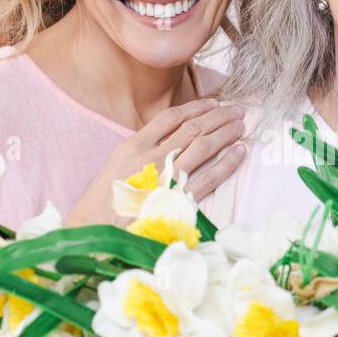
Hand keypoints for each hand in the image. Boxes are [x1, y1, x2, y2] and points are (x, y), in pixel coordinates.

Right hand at [64, 98, 246, 226]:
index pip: (171, 117)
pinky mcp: (179, 200)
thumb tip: (169, 140)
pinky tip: (239, 152)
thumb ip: (141, 150)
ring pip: (204, 146)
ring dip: (225, 133)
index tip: (212, 103)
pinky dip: (227, 162)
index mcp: (133, 145)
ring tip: (240, 124)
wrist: (97, 233)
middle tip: (235, 110)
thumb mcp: (116, 166)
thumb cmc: (105, 203)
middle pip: (192, 128)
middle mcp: (151, 157)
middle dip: (217, 116)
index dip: (195, 107)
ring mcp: (167, 178)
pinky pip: (210, 177)